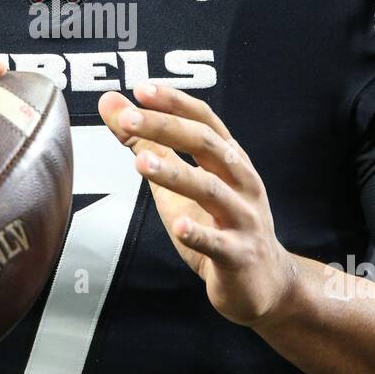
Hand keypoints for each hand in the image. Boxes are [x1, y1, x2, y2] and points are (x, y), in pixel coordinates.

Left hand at [98, 80, 297, 327]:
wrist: (264, 283)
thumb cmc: (219, 226)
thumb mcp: (181, 183)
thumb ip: (148, 144)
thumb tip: (111, 104)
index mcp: (229, 159)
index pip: (204, 120)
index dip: (174, 103)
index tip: (141, 90)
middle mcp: (241, 181)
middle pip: (207, 145)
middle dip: (166, 128)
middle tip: (129, 118)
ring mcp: (243, 218)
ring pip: (211, 190)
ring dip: (175, 174)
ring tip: (141, 163)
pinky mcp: (239, 255)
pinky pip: (218, 242)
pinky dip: (198, 233)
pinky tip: (179, 226)